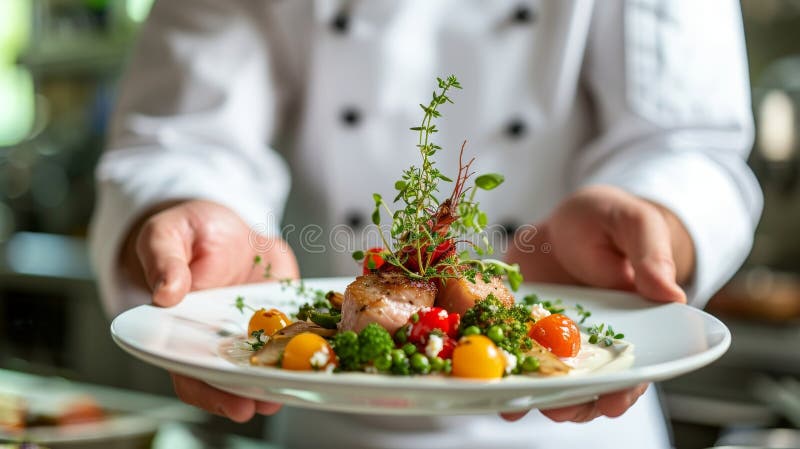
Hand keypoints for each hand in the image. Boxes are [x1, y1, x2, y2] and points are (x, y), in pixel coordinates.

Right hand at [121, 199, 298, 421]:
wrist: (228, 224)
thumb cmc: (188, 232)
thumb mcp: (166, 236)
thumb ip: (164, 262)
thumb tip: (165, 293)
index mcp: (182, 329)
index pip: (190, 371)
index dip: (210, 391)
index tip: (233, 403)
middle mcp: (220, 339)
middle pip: (233, 377)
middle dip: (253, 394)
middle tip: (269, 402)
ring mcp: (254, 330)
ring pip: (269, 362)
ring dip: (283, 377)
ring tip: (300, 383)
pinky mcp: (284, 316)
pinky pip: (298, 334)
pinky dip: (310, 344)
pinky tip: (323, 349)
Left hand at [504, 185, 694, 422]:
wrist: (567, 218)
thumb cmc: (611, 222)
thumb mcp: (635, 226)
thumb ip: (651, 257)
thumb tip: (672, 294)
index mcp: (629, 326)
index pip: (633, 368)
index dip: (624, 389)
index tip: (611, 402)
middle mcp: (588, 342)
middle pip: (586, 385)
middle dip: (572, 404)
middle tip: (557, 409)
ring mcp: (550, 337)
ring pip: (545, 377)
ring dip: (532, 396)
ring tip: (516, 405)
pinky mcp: (516, 325)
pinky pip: (508, 352)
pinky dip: (499, 371)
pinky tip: (487, 385)